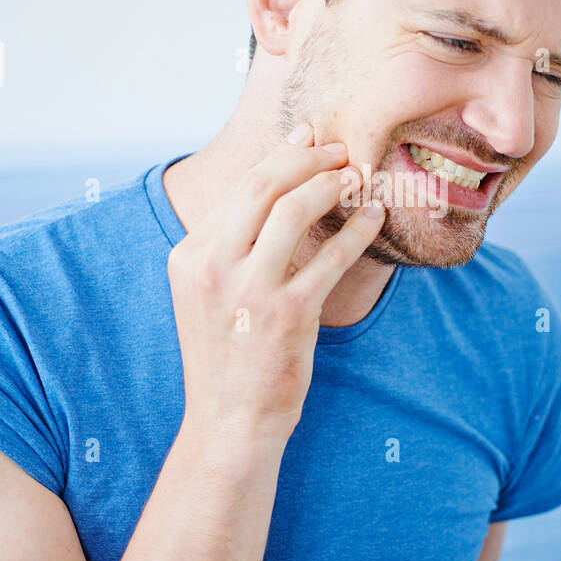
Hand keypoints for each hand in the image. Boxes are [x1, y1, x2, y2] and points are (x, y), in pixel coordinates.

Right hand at [166, 122, 385, 440]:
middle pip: (262, 185)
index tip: (308, 139)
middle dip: (306, 158)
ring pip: (294, 210)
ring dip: (331, 184)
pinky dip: (358, 229)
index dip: (280, 155)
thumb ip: (228, 245)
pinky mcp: (288, 314)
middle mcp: (211, 267)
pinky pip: (331, 256)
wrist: (229, 421)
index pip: (238, 188)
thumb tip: (270, 183)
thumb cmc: (227, 355)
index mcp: (188, 256)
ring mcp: (249, 290)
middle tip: (339, 149)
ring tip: (356, 176)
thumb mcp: (207, 294)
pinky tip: (373, 216)